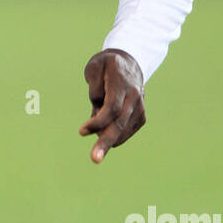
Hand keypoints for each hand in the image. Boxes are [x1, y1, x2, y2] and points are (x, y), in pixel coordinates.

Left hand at [79, 49, 145, 163]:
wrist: (130, 63)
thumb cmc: (106, 66)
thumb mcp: (94, 67)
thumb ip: (94, 87)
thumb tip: (97, 112)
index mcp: (121, 82)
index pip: (112, 107)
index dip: (98, 121)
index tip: (81, 131)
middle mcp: (134, 96)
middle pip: (120, 122)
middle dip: (106, 142)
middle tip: (95, 159)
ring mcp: (140, 107)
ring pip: (124, 130)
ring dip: (108, 142)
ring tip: (95, 149)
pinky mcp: (141, 116)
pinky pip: (126, 132)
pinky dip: (114, 137)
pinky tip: (103, 134)